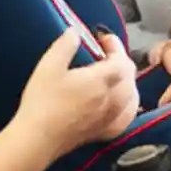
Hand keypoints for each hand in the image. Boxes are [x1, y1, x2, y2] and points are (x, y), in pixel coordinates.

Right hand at [15, 28, 139, 157]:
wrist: (37, 138)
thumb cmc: (42, 101)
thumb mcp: (49, 66)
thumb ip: (65, 45)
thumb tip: (75, 31)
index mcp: (100, 81)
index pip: (121, 60)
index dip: (116, 46)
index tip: (104, 39)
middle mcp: (111, 99)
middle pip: (129, 76)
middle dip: (121, 60)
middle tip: (105, 53)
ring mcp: (110, 117)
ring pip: (133, 96)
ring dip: (127, 81)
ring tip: (114, 75)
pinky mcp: (104, 132)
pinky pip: (127, 117)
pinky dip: (128, 105)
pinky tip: (121, 103)